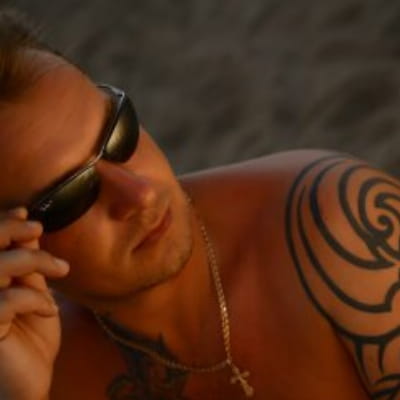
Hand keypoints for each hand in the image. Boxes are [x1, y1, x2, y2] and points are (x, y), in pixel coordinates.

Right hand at [0, 208, 68, 399]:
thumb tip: (29, 231)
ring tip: (61, 270)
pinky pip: (6, 301)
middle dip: (9, 229)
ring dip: (33, 261)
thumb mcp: (33, 294)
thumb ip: (28, 266)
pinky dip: (34, 298)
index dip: (1, 223)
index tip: (25, 212)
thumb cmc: (31, 339)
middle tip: (36, 226)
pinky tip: (49, 309)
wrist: (29, 384)